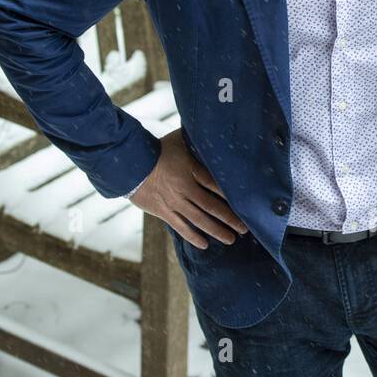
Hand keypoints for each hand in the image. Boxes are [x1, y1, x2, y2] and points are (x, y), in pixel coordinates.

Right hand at [128, 126, 249, 248]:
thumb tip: (212, 131)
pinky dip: (193, 236)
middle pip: (212, 206)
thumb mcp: (180, 140)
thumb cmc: (157, 149)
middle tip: (244, 229)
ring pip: (199, 220)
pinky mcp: (162, 211)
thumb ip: (196, 141)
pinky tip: (204, 244)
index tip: (246, 204)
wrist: (130, 163)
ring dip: (216, 231)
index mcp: (191, 170)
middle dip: (230, 219)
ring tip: (230, 240)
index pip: (216, 185)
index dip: (231, 196)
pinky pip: (180, 227)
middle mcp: (185, 189)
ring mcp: (173, 202)